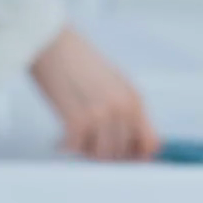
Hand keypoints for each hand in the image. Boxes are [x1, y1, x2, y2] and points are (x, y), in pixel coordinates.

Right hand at [30, 27, 160, 161]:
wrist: (51, 43)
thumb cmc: (78, 62)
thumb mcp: (113, 83)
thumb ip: (124, 111)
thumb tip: (130, 144)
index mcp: (134, 99)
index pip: (150, 142)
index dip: (139, 156)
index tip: (124, 158)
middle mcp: (122, 108)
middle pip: (123, 153)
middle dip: (105, 153)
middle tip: (88, 143)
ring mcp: (101, 115)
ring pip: (101, 155)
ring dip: (86, 150)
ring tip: (75, 136)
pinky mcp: (78, 120)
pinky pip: (77, 148)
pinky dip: (68, 145)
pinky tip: (61, 136)